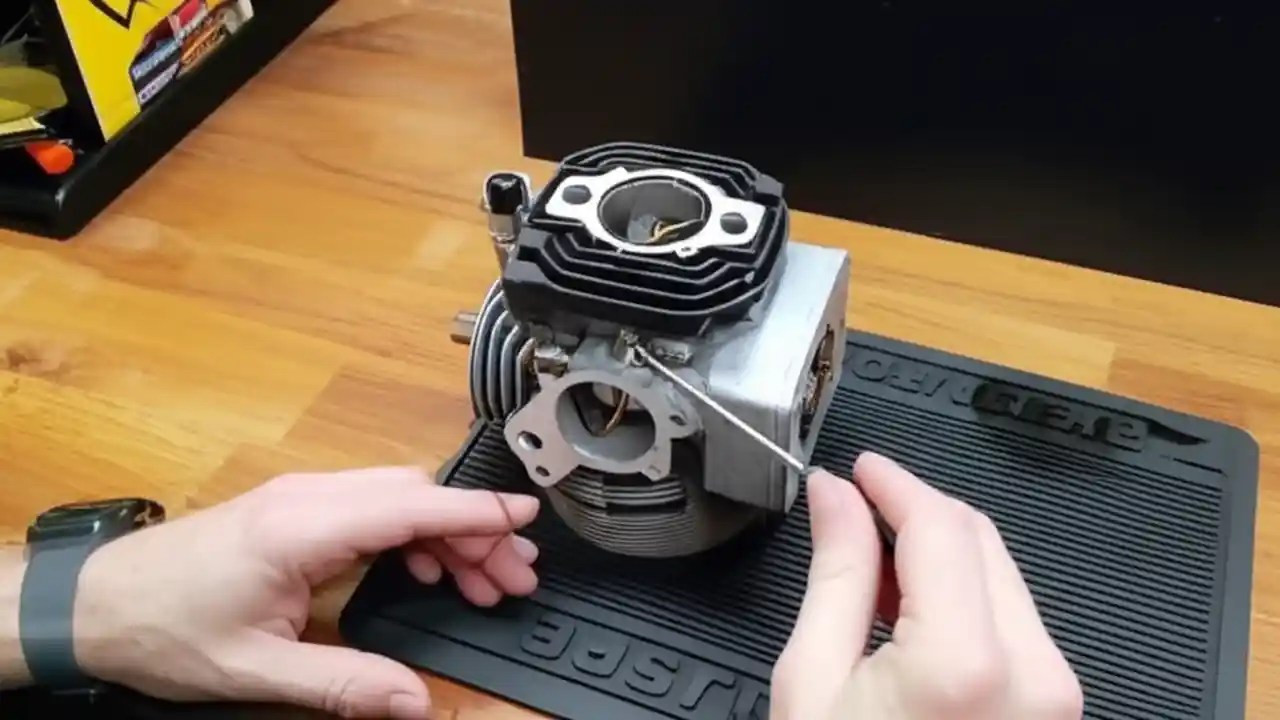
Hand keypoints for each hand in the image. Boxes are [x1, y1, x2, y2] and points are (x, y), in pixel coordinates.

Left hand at [71, 467, 541, 718]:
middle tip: (515, 580)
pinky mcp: (295, 510)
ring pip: (398, 498)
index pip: (409, 505)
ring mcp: (300, 498)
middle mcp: (306, 499)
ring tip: (486, 580)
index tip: (526, 517)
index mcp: (300, 528)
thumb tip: (414, 700)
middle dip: (474, 532)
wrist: (94, 603)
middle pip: (415, 497)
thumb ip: (343, 683)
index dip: (475, 510)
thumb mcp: (256, 670)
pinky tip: (427, 571)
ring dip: (446, 532)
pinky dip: (412, 533)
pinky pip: (373, 507)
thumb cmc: (162, 629)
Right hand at [771, 453, 1083, 719]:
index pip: (940, 525)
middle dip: (916, 512)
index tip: (859, 469)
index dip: (894, 482)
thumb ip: (836, 575)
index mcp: (966, 662)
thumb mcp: (814, 683)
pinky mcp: (1058, 709)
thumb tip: (836, 499)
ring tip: (872, 570)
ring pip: (1002, 575)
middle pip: (980, 540)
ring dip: (940, 553)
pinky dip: (963, 596)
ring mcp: (1056, 695)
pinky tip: (911, 610)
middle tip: (855, 509)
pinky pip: (1013, 620)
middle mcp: (1033, 673)